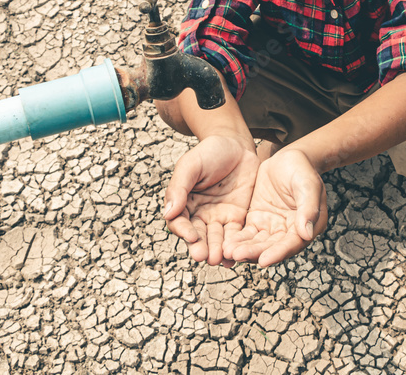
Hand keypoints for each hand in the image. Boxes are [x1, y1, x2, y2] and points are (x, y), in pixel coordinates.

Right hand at [163, 135, 258, 265]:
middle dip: (200, 247)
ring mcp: (218, 217)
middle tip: (204, 257)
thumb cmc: (210, 152)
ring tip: (220, 259)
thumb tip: (168, 212)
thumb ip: (179, 187)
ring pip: (216, 239)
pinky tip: (236, 255)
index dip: (183, 231)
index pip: (179, 222)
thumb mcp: (191, 164)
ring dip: (217, 250)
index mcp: (183, 202)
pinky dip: (235, 245)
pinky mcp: (237, 217)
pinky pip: (235, 234)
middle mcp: (199, 214)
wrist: (237, 145)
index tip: (190, 237)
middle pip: (198, 235)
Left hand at [226, 148, 327, 266]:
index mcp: (309, 225)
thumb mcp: (307, 184)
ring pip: (258, 243)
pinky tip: (225, 243)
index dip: (278, 253)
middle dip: (255, 252)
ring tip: (228, 251)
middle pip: (272, 247)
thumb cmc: (302, 169)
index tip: (263, 260)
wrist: (288, 157)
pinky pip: (247, 234)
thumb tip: (306, 233)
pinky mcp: (258, 221)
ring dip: (244, 249)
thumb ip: (308, 207)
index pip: (293, 243)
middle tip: (237, 255)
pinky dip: (238, 239)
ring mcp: (273, 227)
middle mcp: (291, 231)